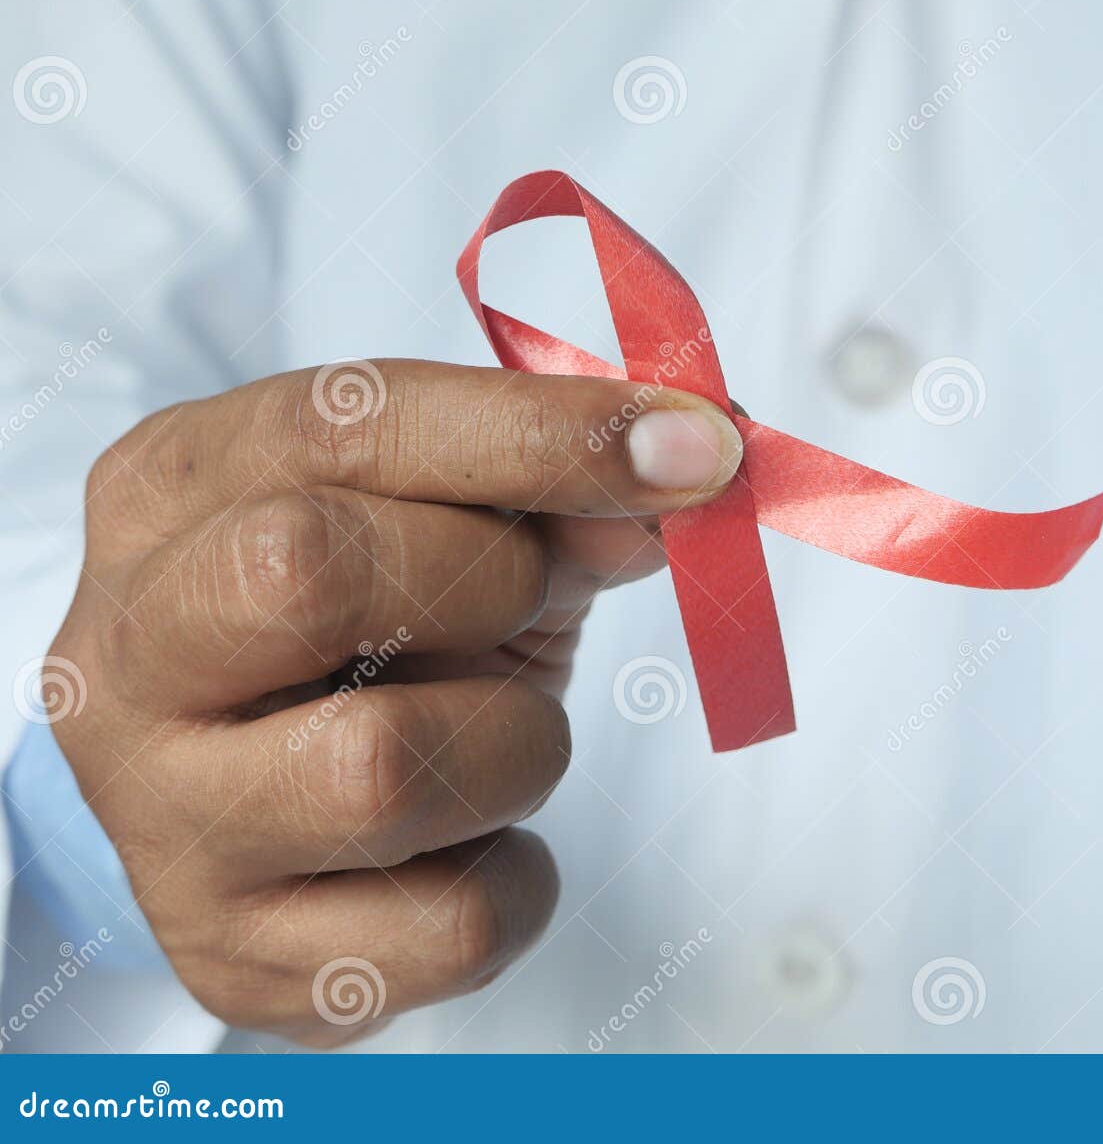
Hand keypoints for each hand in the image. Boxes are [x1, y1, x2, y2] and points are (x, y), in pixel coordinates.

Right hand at [46, 358, 740, 1045]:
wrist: (263, 801)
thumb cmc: (374, 630)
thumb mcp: (455, 525)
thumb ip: (555, 493)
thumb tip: (683, 474)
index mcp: (172, 490)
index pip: (347, 427)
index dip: (540, 433)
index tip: (697, 448)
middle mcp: (123, 654)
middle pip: (306, 573)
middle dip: (488, 580)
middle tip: (532, 601)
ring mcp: (162, 820)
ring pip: (382, 770)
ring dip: (517, 745)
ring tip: (497, 738)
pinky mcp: (234, 957)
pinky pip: (451, 927)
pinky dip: (520, 878)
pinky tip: (476, 844)